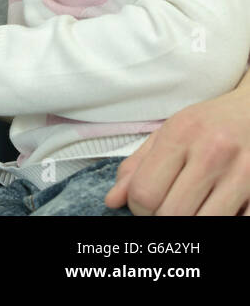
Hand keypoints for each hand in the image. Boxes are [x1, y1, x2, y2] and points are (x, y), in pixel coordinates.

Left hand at [105, 81, 249, 214]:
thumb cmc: (208, 124)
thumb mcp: (168, 133)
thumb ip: (137, 166)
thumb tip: (112, 201)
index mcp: (180, 135)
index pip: (144, 193)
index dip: (138, 208)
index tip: (145, 205)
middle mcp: (212, 152)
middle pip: (172, 214)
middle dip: (163, 217)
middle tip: (168, 208)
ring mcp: (243, 172)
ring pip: (204, 224)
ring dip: (193, 224)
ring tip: (192, 208)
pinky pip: (239, 223)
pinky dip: (224, 222)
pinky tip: (219, 209)